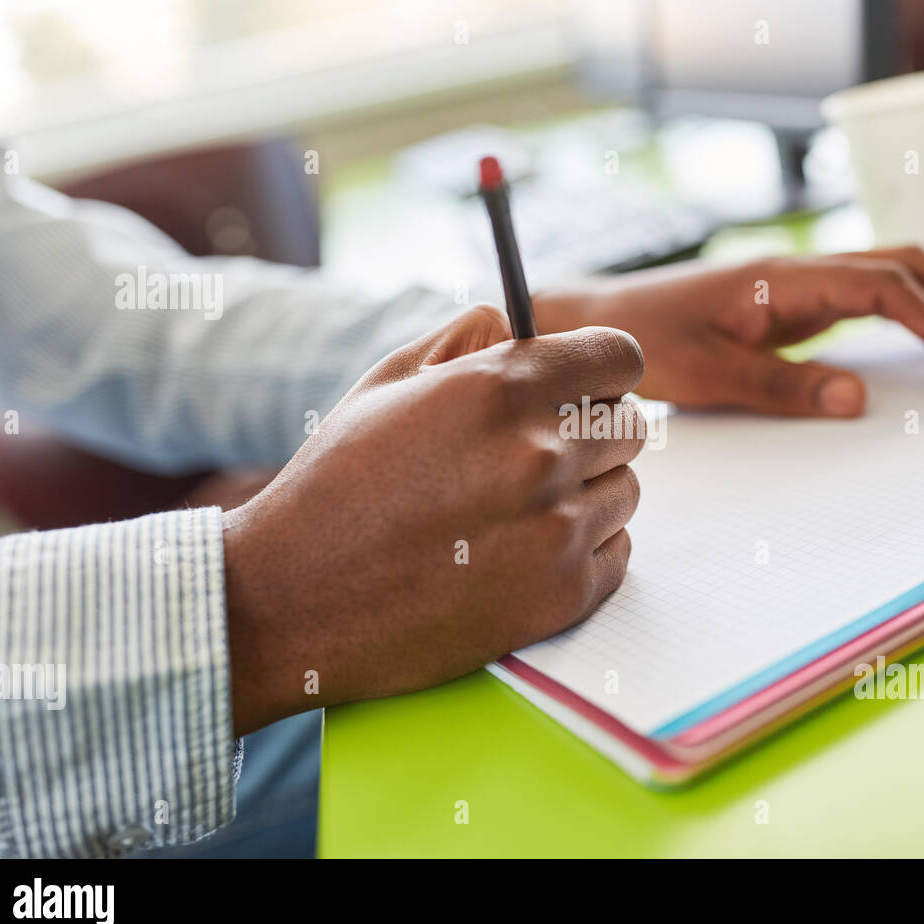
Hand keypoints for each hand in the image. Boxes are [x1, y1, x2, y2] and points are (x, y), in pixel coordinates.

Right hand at [221, 305, 645, 734]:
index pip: (620, 359)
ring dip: (589, 494)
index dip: (601, 370)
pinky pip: (617, 552)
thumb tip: (514, 323)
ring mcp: (557, 531)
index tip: (584, 388)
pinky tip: (526, 551)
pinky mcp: (561, 597)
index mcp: (501, 389)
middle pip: (631, 426)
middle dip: (593, 432)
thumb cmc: (335, 485)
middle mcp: (541, 455)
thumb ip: (463, 339)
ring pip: (626, 491)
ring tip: (520, 509)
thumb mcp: (386, 385)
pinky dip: (585, 550)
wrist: (292, 600)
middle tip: (539, 455)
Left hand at [533, 246, 923, 416]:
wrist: (603, 321)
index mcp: (787, 279)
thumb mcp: (710, 375)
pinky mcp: (795, 304)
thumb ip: (784, 387)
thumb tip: (861, 400)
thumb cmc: (647, 342)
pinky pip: (871, 298)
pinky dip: (915, 314)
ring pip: (896, 276)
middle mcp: (802, 272)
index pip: (889, 288)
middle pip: (910, 268)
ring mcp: (801, 285)